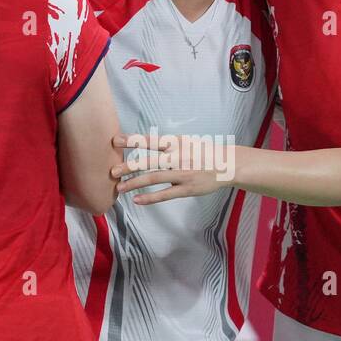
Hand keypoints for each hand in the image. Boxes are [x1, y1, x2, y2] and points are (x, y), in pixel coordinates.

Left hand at [110, 132, 224, 204]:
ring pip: (154, 178)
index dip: (132, 140)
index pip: (150, 140)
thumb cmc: (203, 152)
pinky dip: (149, 197)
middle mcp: (178, 157)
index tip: (115, 141)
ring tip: (119, 187)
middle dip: (129, 166)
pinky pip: (165, 194)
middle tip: (112, 171)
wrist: (228, 164)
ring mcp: (182, 174)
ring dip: (135, 183)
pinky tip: (137, 200)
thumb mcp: (186, 142)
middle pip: (149, 161)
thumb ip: (167, 145)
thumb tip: (143, 144)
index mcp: (176, 143)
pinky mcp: (187, 189)